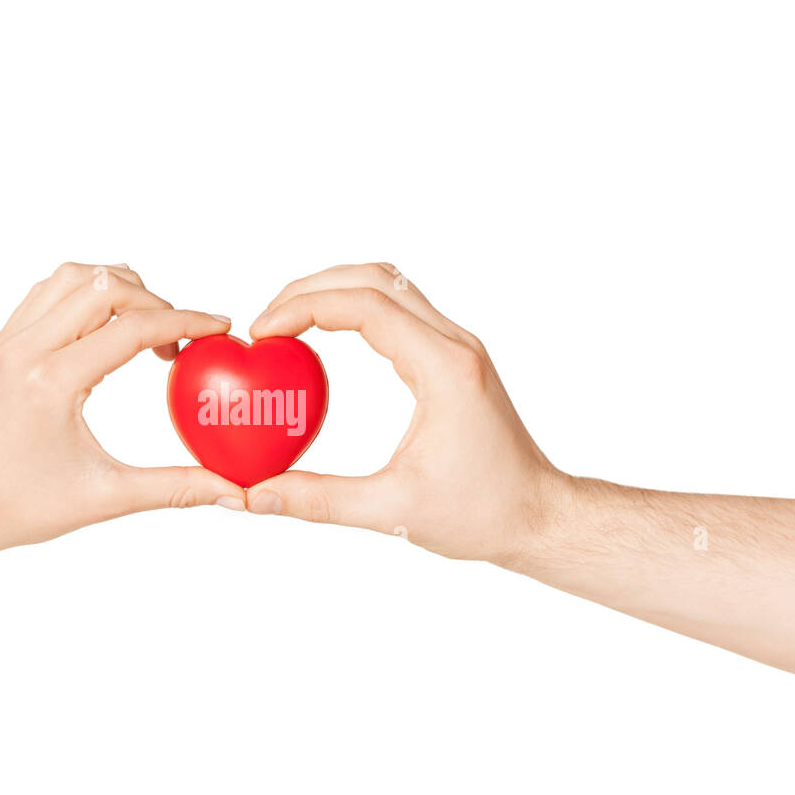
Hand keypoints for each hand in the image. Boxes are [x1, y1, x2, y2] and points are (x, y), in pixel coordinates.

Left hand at [0, 262, 243, 552]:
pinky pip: (48, 291)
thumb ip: (176, 488)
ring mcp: (10, 340)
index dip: (186, 322)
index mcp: (53, 382)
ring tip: (147, 326)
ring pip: (73, 276)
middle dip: (155, 302)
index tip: (219, 328)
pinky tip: (108, 327)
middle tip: (181, 339)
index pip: (132, 328)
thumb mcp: (107, 498)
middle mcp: (26, 349)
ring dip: (119, 288)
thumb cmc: (25, 506)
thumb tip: (233, 490)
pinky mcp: (3, 342)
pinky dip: (87, 293)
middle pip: (104, 286)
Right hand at [245, 263, 564, 562]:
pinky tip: (324, 339)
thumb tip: (256, 496)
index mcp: (443, 369)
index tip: (262, 333)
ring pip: (388, 285)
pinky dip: (355, 310)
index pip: (364, 305)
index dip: (303, 308)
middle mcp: (454, 344)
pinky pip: (399, 310)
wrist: (539, 516)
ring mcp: (457, 346)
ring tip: (287, 322)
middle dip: (310, 289)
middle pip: (373, 278)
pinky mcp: (454, 358)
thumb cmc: (482, 514)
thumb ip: (320, 501)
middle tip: (265, 322)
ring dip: (334, 292)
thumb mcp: (394, 512)